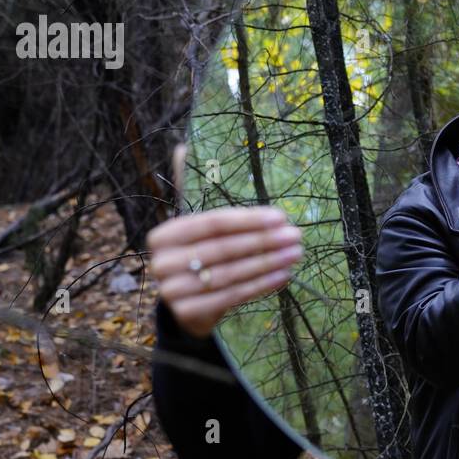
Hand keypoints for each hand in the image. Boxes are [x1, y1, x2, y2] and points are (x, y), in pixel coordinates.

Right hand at [148, 146, 303, 338]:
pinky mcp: (188, 313)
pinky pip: (231, 297)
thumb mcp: (197, 227)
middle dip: (264, 242)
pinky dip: (260, 286)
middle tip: (296, 236)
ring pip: (230, 273)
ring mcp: (173, 291)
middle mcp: (162, 262)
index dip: (248, 220)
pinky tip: (284, 276)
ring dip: (268, 263)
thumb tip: (183, 145)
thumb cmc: (199, 256)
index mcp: (164, 234)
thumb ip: (192, 189)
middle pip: (223, 248)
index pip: (212, 223)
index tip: (281, 217)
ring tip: (295, 254)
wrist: (187, 306)